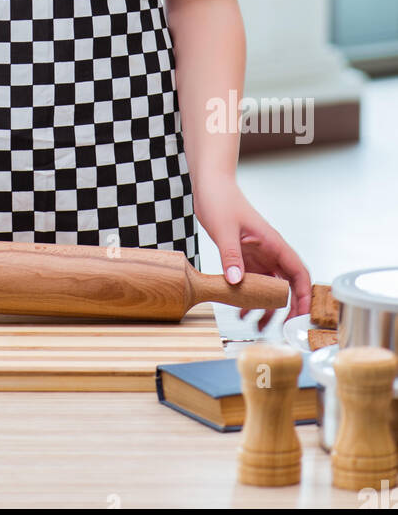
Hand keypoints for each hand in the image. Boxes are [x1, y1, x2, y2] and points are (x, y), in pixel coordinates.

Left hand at [193, 176, 311, 330]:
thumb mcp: (225, 230)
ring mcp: (257, 254)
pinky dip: (248, 296)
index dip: (304, 295)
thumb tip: (236, 283)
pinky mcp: (244, 256)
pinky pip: (251, 281)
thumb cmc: (221, 199)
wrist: (209, 185)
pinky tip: (240, 310)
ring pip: (269, 286)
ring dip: (266, 305)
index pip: (298, 273)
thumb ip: (231, 256)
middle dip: (287, 308)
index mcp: (273, 243)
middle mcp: (269, 251)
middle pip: (287, 284)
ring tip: (259, 326)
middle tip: (282, 329)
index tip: (301, 315)